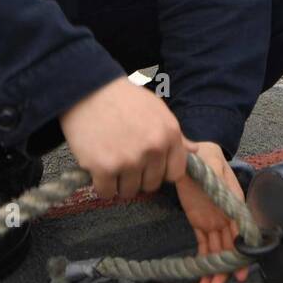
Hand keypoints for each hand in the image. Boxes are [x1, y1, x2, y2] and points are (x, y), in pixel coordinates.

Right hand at [59, 77, 186, 198]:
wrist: (87, 90)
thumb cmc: (123, 99)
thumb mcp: (157, 109)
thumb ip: (176, 135)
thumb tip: (195, 150)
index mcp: (169, 134)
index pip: (175, 173)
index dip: (161, 172)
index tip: (148, 166)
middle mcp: (153, 149)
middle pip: (151, 184)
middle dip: (139, 178)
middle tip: (125, 162)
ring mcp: (130, 160)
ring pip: (129, 191)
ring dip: (119, 183)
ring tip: (111, 163)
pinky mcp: (104, 168)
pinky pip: (106, 192)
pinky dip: (101, 186)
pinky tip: (98, 170)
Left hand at [173, 140, 249, 282]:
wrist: (191, 156)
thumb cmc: (205, 155)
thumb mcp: (210, 161)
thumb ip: (214, 171)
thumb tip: (217, 176)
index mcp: (235, 203)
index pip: (243, 231)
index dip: (243, 250)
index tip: (241, 268)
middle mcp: (228, 215)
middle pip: (231, 245)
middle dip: (228, 266)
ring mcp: (214, 221)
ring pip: (218, 250)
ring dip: (215, 268)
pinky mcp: (200, 223)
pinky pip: (204, 245)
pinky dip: (202, 260)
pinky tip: (200, 276)